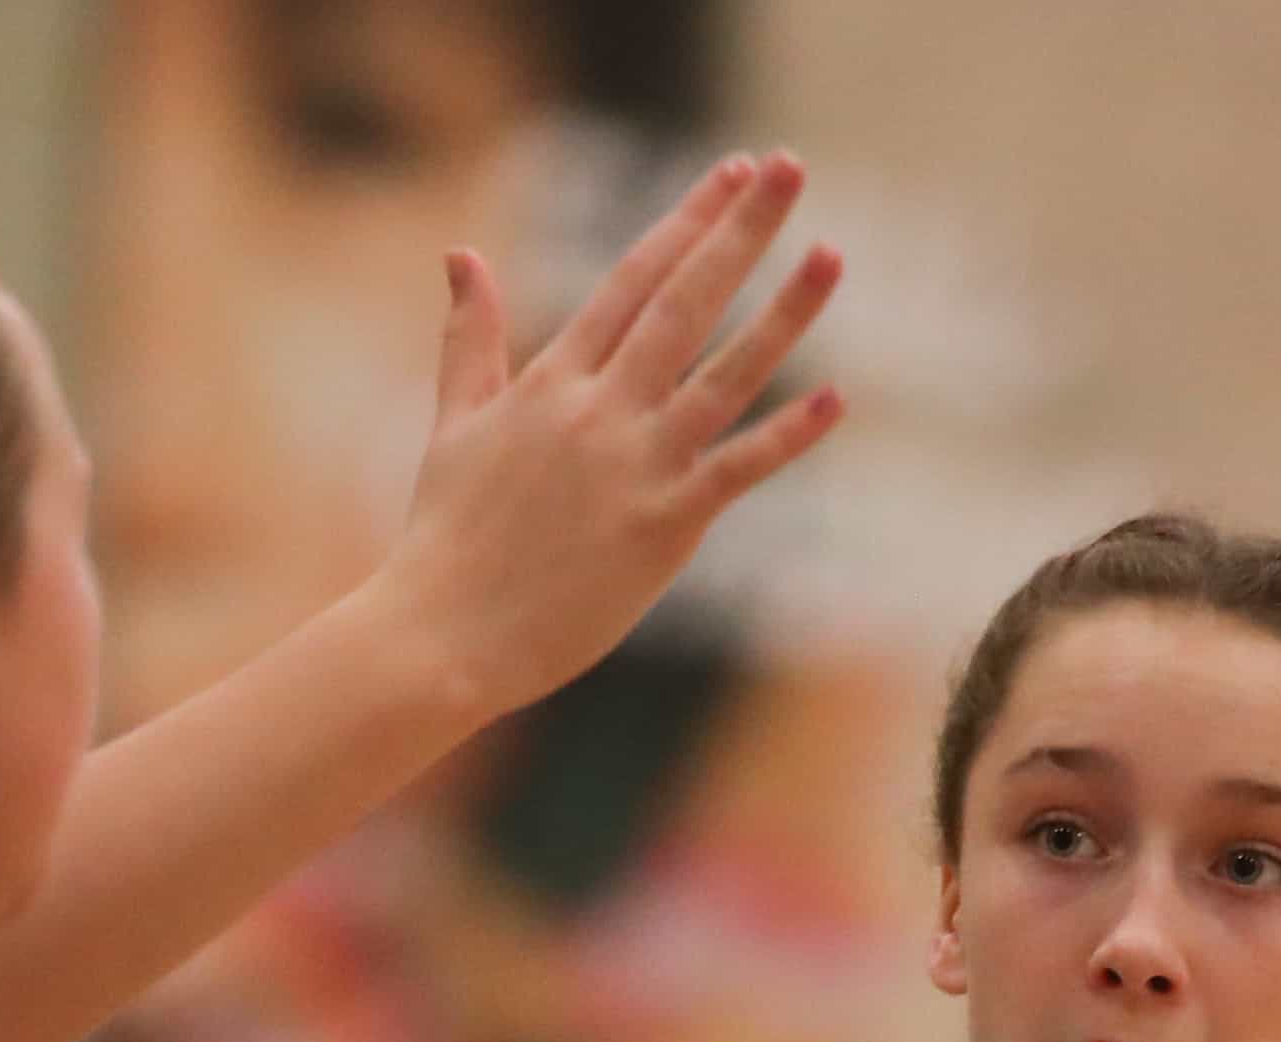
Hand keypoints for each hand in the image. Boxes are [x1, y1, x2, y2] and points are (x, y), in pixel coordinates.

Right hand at [361, 151, 847, 722]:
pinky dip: (788, 436)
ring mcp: (634, 465)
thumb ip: (470, 337)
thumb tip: (461, 254)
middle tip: (790, 168)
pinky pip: (737, 470)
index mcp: (553, 379)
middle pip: (683, 300)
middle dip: (739, 230)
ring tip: (831, 255)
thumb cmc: (446, 534)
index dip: (688, 221)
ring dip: (783, 313)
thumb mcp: (456, 422)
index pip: (634, 278)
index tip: (736, 172)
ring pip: (724, 373)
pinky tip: (838, 397)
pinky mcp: (662, 526)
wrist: (443, 633)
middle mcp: (598, 409)